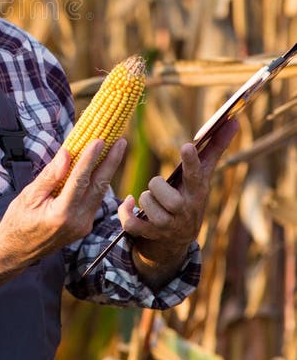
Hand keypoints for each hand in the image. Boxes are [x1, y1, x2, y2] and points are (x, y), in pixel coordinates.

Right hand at [0, 137, 126, 268]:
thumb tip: (67, 154)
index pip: (80, 180)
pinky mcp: (84, 227)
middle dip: (111, 162)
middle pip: (99, 187)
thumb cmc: (18, 221)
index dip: (90, 158)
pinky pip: (94, 201)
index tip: (99, 140)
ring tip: (115, 149)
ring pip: (99, 194)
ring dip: (107, 170)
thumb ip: (50, 175)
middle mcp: (77, 222)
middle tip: (121, 141)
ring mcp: (83, 226)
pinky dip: (98, 182)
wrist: (16, 252)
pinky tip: (101, 168)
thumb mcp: (28, 196)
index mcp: (61, 214)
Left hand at [118, 117, 239, 285]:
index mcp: (198, 193)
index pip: (197, 176)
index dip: (191, 162)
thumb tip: (233, 120)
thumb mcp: (202, 176)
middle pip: (170, 197)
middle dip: (158, 185)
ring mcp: (168, 226)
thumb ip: (215, 148)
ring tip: (151, 200)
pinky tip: (129, 205)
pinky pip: (133, 224)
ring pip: (150, 207)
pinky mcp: (149, 235)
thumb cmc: (190, 196)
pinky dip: (126, 214)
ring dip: (145, 199)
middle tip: (159, 185)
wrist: (177, 239)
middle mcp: (185, 212)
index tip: (186, 146)